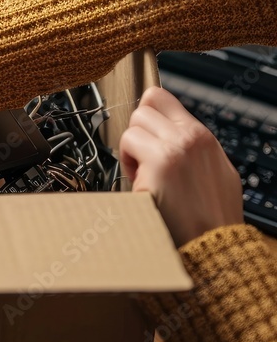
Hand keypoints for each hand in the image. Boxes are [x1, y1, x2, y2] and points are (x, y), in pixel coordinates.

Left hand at [120, 87, 243, 247]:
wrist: (214, 244)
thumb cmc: (211, 216)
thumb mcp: (213, 170)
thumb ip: (192, 148)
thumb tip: (169, 132)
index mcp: (201, 137)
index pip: (161, 97)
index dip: (144, 112)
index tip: (142, 130)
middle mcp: (189, 138)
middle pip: (143, 108)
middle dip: (138, 132)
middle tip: (142, 158)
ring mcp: (174, 149)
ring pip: (133, 125)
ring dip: (131, 148)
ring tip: (142, 172)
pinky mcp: (159, 164)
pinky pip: (127, 144)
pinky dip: (127, 162)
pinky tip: (139, 181)